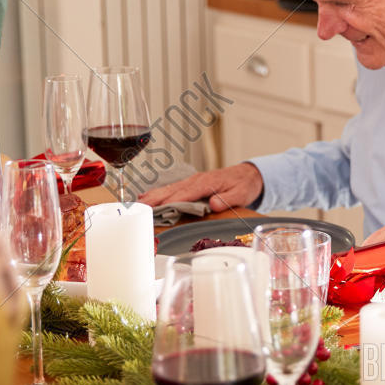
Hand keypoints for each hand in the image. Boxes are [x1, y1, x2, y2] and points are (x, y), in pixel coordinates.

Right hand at [139, 162, 263, 208]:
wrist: (248, 175)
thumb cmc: (244, 184)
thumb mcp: (241, 193)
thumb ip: (228, 199)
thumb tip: (214, 204)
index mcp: (206, 183)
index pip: (185, 193)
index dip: (171, 201)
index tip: (158, 209)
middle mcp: (196, 181)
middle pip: (172, 190)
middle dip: (155, 199)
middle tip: (139, 207)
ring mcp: (192, 182)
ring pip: (169, 189)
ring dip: (153, 196)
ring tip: (137, 203)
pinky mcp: (191, 184)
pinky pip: (173, 189)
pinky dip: (159, 193)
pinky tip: (148, 198)